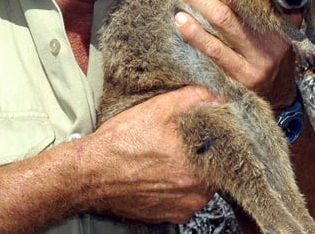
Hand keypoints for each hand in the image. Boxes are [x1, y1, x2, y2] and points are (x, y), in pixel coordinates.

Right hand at [83, 86, 218, 223]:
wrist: (89, 174)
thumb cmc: (120, 143)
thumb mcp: (157, 109)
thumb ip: (192, 99)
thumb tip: (215, 97)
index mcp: (198, 167)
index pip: (225, 150)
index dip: (215, 136)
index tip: (204, 129)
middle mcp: (195, 194)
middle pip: (214, 168)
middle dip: (203, 154)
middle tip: (183, 141)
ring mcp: (183, 208)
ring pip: (200, 185)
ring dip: (191, 171)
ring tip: (170, 156)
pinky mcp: (169, 217)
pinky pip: (185, 199)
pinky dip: (178, 187)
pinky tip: (161, 173)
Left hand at [166, 0, 299, 108]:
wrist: (275, 98)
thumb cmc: (263, 54)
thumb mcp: (272, 29)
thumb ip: (260, 4)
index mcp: (279, 19)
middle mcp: (271, 37)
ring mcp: (257, 59)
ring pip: (223, 21)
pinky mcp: (242, 79)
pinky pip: (216, 52)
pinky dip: (196, 34)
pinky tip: (180, 19)